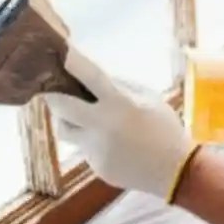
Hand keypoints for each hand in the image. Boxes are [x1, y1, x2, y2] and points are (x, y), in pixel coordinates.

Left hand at [41, 47, 195, 201]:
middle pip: (61, 107)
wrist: (176, 171)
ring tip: (87, 118)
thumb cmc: (166, 129)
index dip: (71, 62)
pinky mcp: (95, 166)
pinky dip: (93, 141)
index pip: (90, 76)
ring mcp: (95, 149)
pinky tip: (114, 144)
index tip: (57, 51)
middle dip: (51, 95)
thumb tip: (95, 79)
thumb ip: (122, 87)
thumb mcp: (150, 99)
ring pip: (66, 130)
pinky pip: (84, 148)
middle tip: (48, 88)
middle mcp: (102, 126)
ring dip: (69, 120)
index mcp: (119, 104)